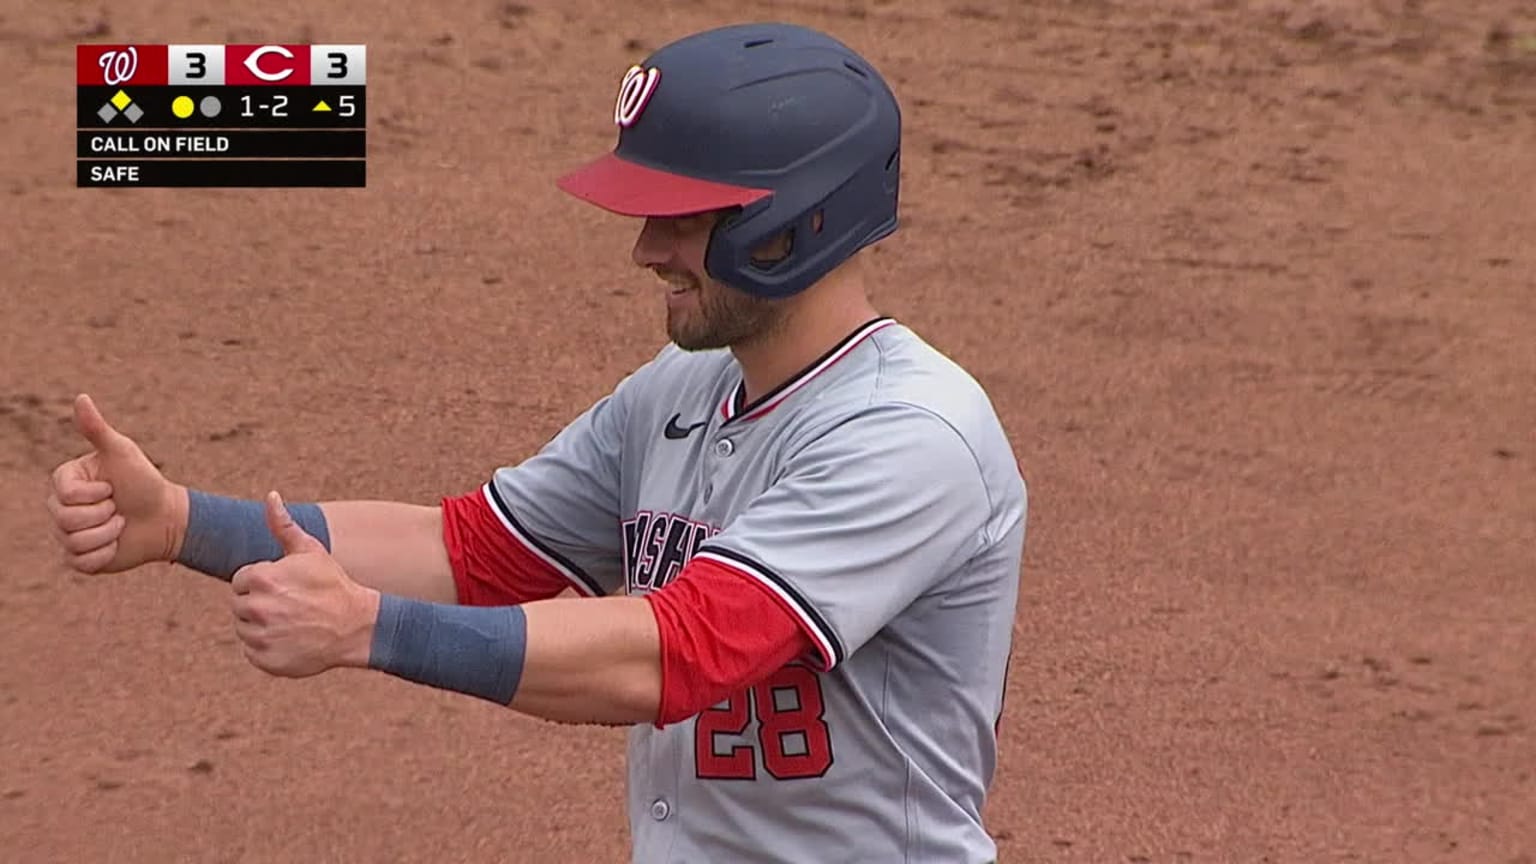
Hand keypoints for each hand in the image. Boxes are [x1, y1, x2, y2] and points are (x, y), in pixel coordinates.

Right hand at [46, 394, 187, 573]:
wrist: (166, 517)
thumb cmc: (144, 482)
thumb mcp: (122, 453)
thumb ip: (97, 430)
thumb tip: (81, 397)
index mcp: (65, 481)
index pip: (66, 495)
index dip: (95, 495)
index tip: (113, 487)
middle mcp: (60, 507)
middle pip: (65, 521)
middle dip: (104, 515)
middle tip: (119, 508)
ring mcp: (67, 534)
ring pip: (73, 543)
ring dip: (108, 535)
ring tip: (121, 524)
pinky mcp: (79, 558)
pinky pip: (80, 564)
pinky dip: (105, 556)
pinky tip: (117, 544)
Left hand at [231, 491, 380, 677]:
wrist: (356, 626)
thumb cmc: (332, 585)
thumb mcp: (310, 551)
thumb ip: (283, 525)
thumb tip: (270, 496)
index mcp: (261, 578)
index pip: (241, 581)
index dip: (262, 583)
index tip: (285, 588)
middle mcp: (257, 608)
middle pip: (240, 606)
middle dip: (259, 604)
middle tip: (290, 606)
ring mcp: (261, 637)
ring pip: (244, 629)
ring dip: (262, 627)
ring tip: (291, 622)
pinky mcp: (266, 660)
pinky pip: (253, 652)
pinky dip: (268, 648)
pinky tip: (291, 639)